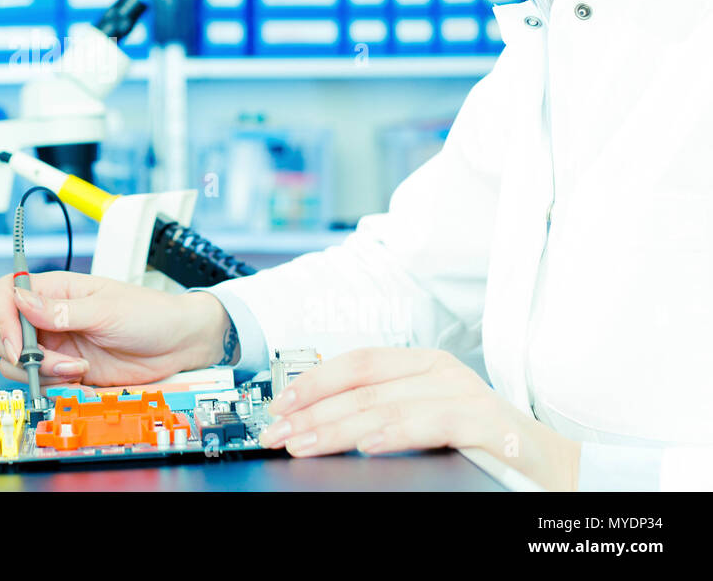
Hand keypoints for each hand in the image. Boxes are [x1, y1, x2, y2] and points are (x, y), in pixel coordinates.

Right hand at [0, 271, 231, 387]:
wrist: (179, 345)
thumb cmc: (150, 313)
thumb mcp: (106, 310)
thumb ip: (61, 310)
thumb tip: (20, 300)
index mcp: (56, 290)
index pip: (6, 294)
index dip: (2, 317)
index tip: (18, 342)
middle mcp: (50, 316)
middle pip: (7, 334)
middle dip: (25, 354)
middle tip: (56, 363)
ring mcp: (57, 344)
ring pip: (19, 362)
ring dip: (42, 372)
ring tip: (77, 369)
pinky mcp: (68, 369)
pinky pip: (43, 381)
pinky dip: (55, 385)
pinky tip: (82, 377)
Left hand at [259, 347, 581, 490]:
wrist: (555, 469)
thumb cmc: (482, 446)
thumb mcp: (424, 420)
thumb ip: (383, 414)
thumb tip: (319, 425)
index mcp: (423, 364)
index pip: (357, 363)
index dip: (313, 381)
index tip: (278, 404)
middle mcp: (442, 371)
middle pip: (362, 387)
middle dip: (312, 411)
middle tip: (277, 432)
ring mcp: (465, 394)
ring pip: (385, 405)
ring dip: (336, 427)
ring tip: (303, 442)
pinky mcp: (487, 423)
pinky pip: (430, 423)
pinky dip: (394, 434)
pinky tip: (365, 446)